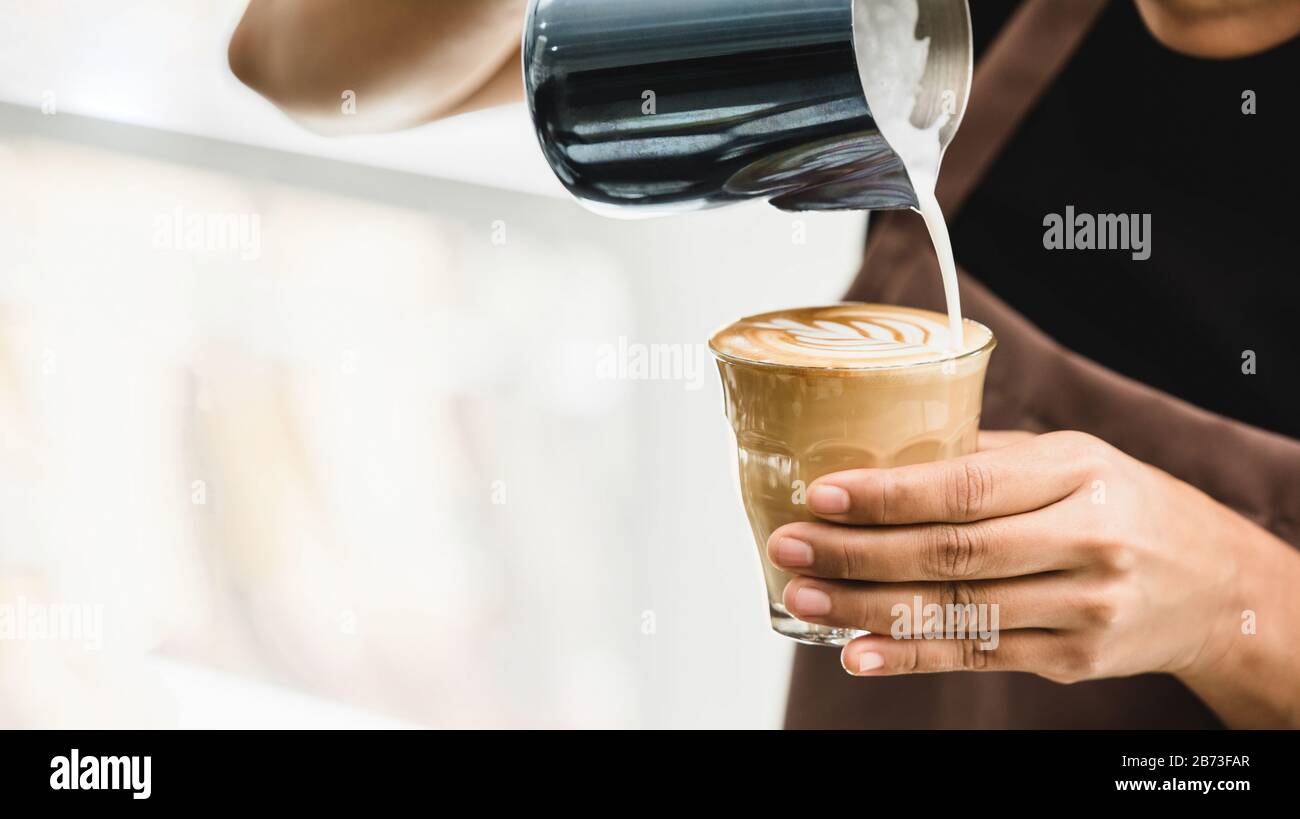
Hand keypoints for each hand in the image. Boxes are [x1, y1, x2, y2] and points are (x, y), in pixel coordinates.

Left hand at [768, 430, 1299, 724]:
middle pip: (949, 553)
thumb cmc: (1126, 505)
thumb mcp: (1071, 460)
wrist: (1216, 584)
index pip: (965, 487)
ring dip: (867, 609)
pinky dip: (912, 657)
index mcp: (1075, 473)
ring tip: (805, 597)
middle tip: (789, 548)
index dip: (885, 494)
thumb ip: (986, 461)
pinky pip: (977, 657)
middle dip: (856, 553)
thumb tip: (883, 459)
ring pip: (955, 611)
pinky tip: (860, 652)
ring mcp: (1080, 607)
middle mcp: (1082, 540)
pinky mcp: (1073, 659)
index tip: (820, 495)